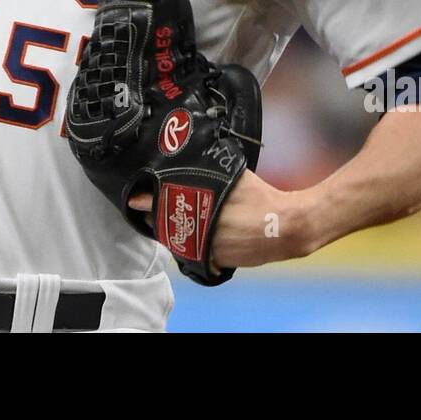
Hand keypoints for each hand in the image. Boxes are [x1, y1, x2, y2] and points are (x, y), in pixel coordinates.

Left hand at [127, 170, 311, 272]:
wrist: (286, 227)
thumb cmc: (261, 197)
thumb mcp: (234, 177)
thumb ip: (211, 172)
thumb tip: (193, 157)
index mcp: (199, 207)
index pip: (160, 206)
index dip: (146, 202)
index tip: (134, 200)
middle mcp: (198, 231)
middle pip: (164, 227)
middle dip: (155, 218)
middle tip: (149, 209)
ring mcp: (206, 249)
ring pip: (177, 242)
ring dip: (170, 233)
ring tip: (165, 223)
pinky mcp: (216, 262)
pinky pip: (194, 253)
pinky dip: (190, 245)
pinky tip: (191, 237)